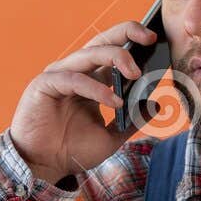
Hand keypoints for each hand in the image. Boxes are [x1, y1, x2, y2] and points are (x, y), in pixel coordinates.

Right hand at [9, 20, 159, 184]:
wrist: (44, 167)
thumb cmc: (72, 151)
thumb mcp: (112, 137)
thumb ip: (133, 120)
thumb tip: (157, 105)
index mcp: (90, 79)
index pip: (112, 49)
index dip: (131, 39)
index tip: (154, 39)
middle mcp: (74, 72)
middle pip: (101, 41)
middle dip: (126, 33)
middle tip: (148, 38)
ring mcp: (58, 76)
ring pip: (88, 54)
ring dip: (115, 58)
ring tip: (135, 74)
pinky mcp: (44, 85)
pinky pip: (74, 80)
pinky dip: (96, 89)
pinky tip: (114, 102)